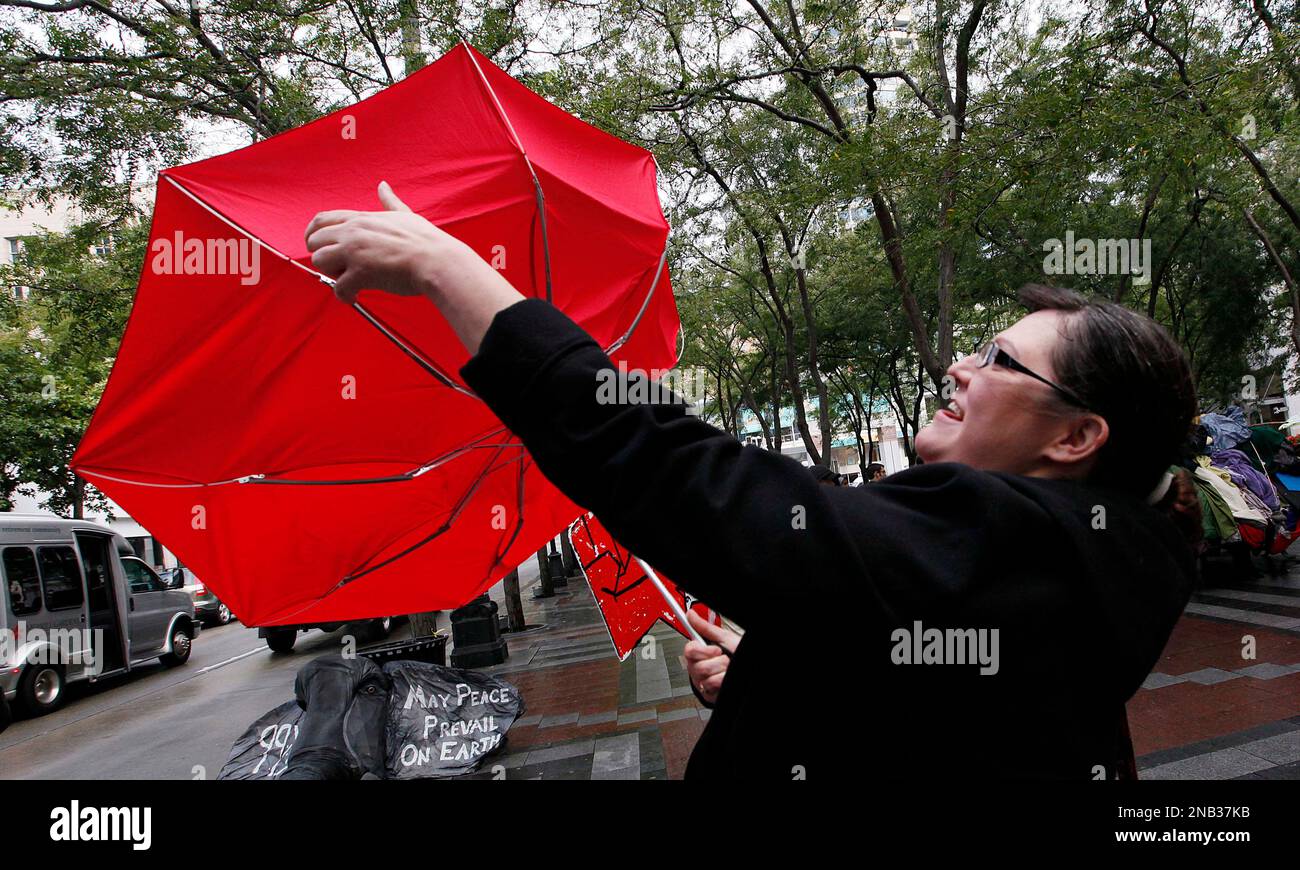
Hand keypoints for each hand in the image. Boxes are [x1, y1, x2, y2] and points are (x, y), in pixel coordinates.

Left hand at [305, 182, 523, 352]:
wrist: (438, 261)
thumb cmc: (426, 241)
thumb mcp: (405, 215)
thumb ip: (390, 202)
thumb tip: (383, 185)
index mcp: (361, 218)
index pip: (321, 219)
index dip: (313, 234)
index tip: (320, 247)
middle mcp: (353, 231)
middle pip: (314, 241)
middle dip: (322, 256)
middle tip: (341, 268)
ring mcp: (355, 251)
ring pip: (320, 261)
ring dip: (331, 274)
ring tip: (350, 280)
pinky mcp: (361, 273)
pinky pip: (338, 287)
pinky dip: (343, 296)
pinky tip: (355, 297)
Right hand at [683, 610, 740, 705]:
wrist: (747, 670)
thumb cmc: (736, 654)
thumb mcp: (723, 638)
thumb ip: (705, 627)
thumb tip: (690, 615)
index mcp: (699, 653)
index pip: (688, 651)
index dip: (703, 651)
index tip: (716, 649)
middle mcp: (697, 668)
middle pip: (697, 666)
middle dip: (716, 661)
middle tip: (724, 658)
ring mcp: (702, 681)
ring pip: (705, 676)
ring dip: (721, 671)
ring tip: (726, 668)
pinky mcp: (708, 693)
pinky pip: (711, 686)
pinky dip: (722, 681)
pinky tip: (724, 678)